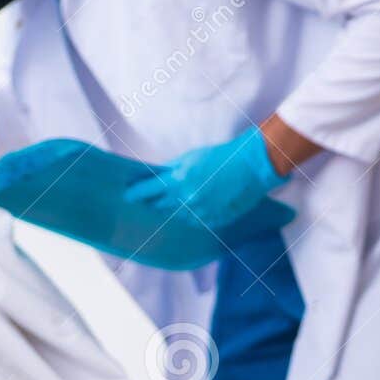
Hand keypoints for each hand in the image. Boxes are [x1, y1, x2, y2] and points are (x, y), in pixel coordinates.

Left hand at [125, 126, 283, 230]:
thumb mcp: (191, 157)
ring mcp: (200, 212)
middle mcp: (186, 198)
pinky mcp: (212, 221)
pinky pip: (195, 222)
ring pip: (177, 216)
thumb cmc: (222, 157)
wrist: (252, 167)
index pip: (147, 191)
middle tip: (147, 202)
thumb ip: (172, 170)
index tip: (127, 196)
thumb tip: (155, 179)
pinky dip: (193, 215)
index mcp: (178, 179)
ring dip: (174, 210)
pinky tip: (197, 207)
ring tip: (179, 201)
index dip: (135, 194)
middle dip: (153, 203)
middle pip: (159, 206)